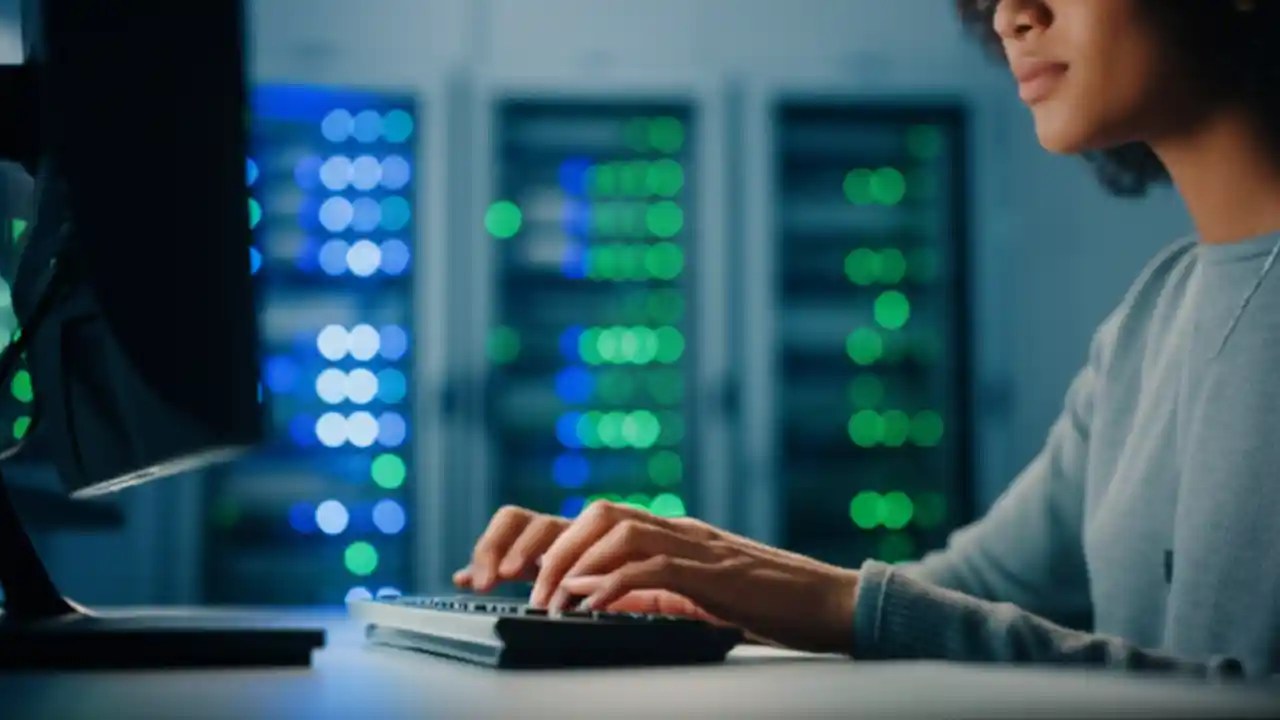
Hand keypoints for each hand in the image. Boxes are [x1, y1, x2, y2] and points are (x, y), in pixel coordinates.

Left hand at [456, 502, 859, 653]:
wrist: (829, 602)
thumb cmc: (764, 604)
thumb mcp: (689, 597)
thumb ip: (642, 588)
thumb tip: (587, 594)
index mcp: (664, 534)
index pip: (588, 520)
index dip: (533, 537)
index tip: (486, 568)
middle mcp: (674, 529)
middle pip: (595, 513)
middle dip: (542, 545)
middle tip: (508, 583)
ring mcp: (696, 545)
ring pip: (617, 528)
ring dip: (571, 563)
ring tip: (546, 600)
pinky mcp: (717, 572)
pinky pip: (656, 566)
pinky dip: (616, 582)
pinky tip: (590, 604)